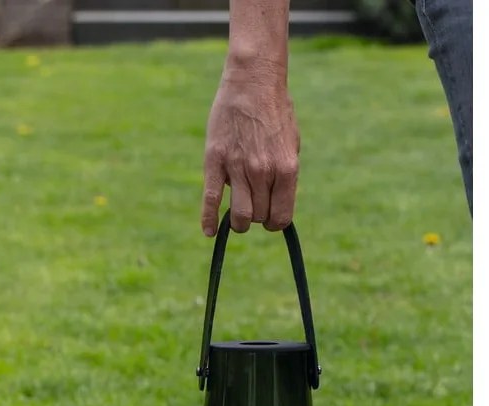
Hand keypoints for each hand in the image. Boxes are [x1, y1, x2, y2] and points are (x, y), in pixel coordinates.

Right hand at [201, 69, 299, 234]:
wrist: (253, 81)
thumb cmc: (274, 112)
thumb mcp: (291, 144)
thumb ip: (284, 175)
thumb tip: (276, 202)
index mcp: (286, 169)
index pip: (280, 218)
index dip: (274, 222)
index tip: (268, 215)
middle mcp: (263, 171)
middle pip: (258, 218)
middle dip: (256, 217)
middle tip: (253, 203)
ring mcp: (238, 167)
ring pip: (238, 216)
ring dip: (238, 221)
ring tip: (236, 212)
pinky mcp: (215, 161)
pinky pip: (211, 200)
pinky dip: (209, 220)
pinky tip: (210, 231)